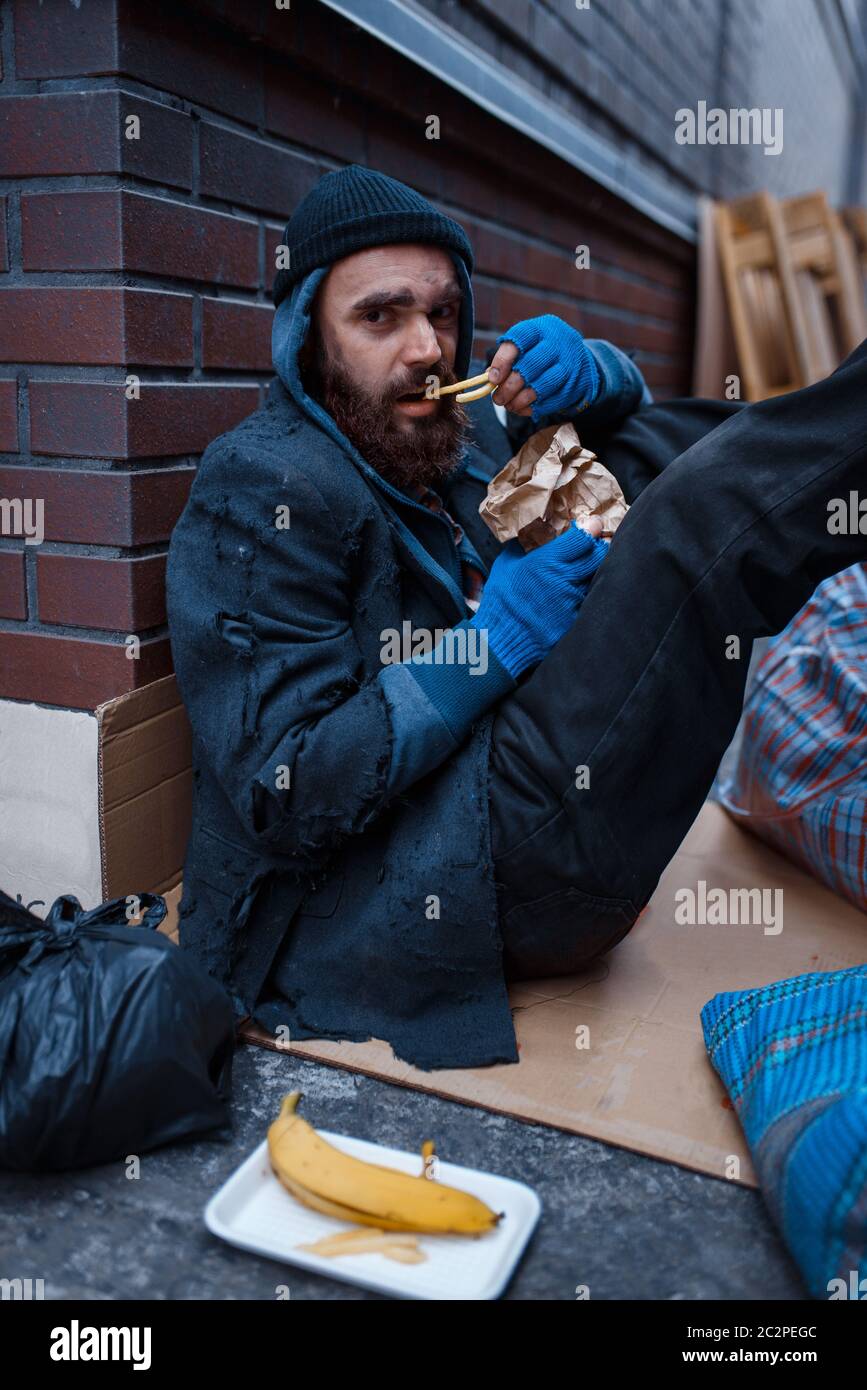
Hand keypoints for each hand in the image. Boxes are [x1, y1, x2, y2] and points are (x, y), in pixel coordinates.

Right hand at [469, 520, 608, 678]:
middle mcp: (565, 579)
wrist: (500, 638)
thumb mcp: (506, 564)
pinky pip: (587, 602)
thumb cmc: (500, 599)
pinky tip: (572, 597)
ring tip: (582, 571)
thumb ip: (523, 546)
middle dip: (599, 548)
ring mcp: (572, 602)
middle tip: (594, 546)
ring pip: (595, 579)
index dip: (593, 528)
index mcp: (548, 561)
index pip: (584, 538)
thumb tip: (532, 532)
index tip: (594, 524)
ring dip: (591, 572)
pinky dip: (583, 596)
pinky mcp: (574, 620)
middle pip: (598, 556)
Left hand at [487, 314, 600, 422]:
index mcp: (541, 328)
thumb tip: (489, 378)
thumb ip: (508, 359)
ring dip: (521, 400)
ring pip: (542, 386)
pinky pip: (552, 400)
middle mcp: (558, 342)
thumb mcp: (527, 347)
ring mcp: (570, 363)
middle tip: (497, 399)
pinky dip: (534, 408)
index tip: (492, 379)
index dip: (502, 361)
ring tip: (509, 406)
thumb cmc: (543, 353)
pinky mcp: (576, 383)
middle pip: (531, 366)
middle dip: (510, 386)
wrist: (580, 360)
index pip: (519, 339)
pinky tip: (523, 409)